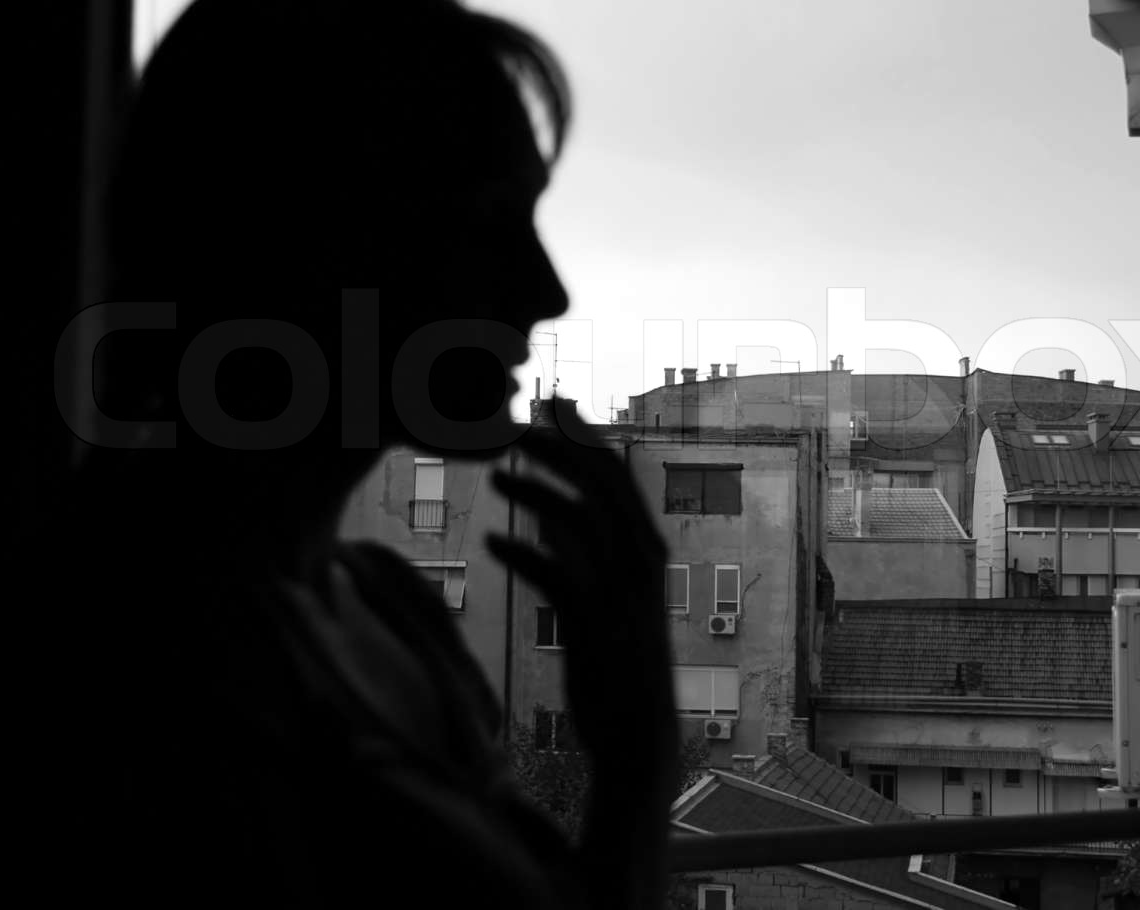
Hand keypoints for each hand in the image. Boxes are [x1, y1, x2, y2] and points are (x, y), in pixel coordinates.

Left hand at [487, 421, 676, 768]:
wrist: (638, 734)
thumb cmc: (617, 660)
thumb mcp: (605, 594)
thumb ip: (581, 551)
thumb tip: (547, 511)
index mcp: (647, 548)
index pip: (617, 475)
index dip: (584, 436)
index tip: (551, 406)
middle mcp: (641, 562)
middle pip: (601, 484)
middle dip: (559, 449)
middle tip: (513, 430)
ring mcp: (622, 592)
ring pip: (581, 521)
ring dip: (536, 493)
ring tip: (494, 479)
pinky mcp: (596, 625)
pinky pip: (559, 575)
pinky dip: (525, 552)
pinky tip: (492, 543)